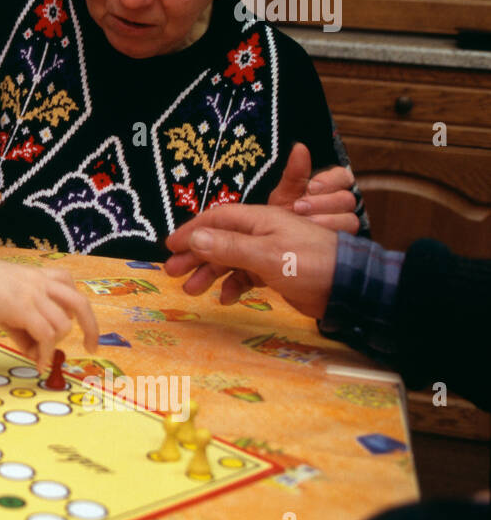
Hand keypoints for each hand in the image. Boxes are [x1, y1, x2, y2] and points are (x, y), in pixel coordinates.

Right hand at [0, 244, 98, 365]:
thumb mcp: (3, 302)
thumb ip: (21, 324)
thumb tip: (33, 350)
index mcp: (36, 274)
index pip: (69, 284)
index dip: (74, 306)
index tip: (76, 325)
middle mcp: (40, 282)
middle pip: (80, 303)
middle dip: (91, 328)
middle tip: (91, 347)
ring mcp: (34, 294)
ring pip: (62, 325)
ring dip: (53, 344)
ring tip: (36, 354)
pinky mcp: (24, 308)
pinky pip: (46, 337)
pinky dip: (45, 354)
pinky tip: (37, 363)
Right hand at [178, 142, 359, 300]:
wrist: (349, 286)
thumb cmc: (309, 263)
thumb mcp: (266, 254)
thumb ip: (229, 247)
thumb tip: (194, 239)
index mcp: (259, 220)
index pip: (216, 219)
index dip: (191, 231)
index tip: (170, 246)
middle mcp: (261, 234)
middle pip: (218, 240)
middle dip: (194, 256)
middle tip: (171, 272)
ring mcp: (269, 253)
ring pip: (230, 261)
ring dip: (210, 274)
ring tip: (191, 290)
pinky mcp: (276, 273)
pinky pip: (246, 277)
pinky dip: (233, 287)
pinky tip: (225, 299)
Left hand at [270, 142, 359, 230]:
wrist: (279, 238)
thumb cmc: (285, 212)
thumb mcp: (286, 192)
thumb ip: (295, 172)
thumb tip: (300, 147)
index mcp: (330, 186)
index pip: (343, 176)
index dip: (330, 181)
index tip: (311, 187)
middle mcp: (341, 202)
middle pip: (346, 198)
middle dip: (322, 203)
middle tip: (299, 207)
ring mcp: (344, 220)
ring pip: (349, 217)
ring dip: (326, 219)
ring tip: (305, 221)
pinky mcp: (344, 236)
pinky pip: (347, 233)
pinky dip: (330, 231)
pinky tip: (313, 233)